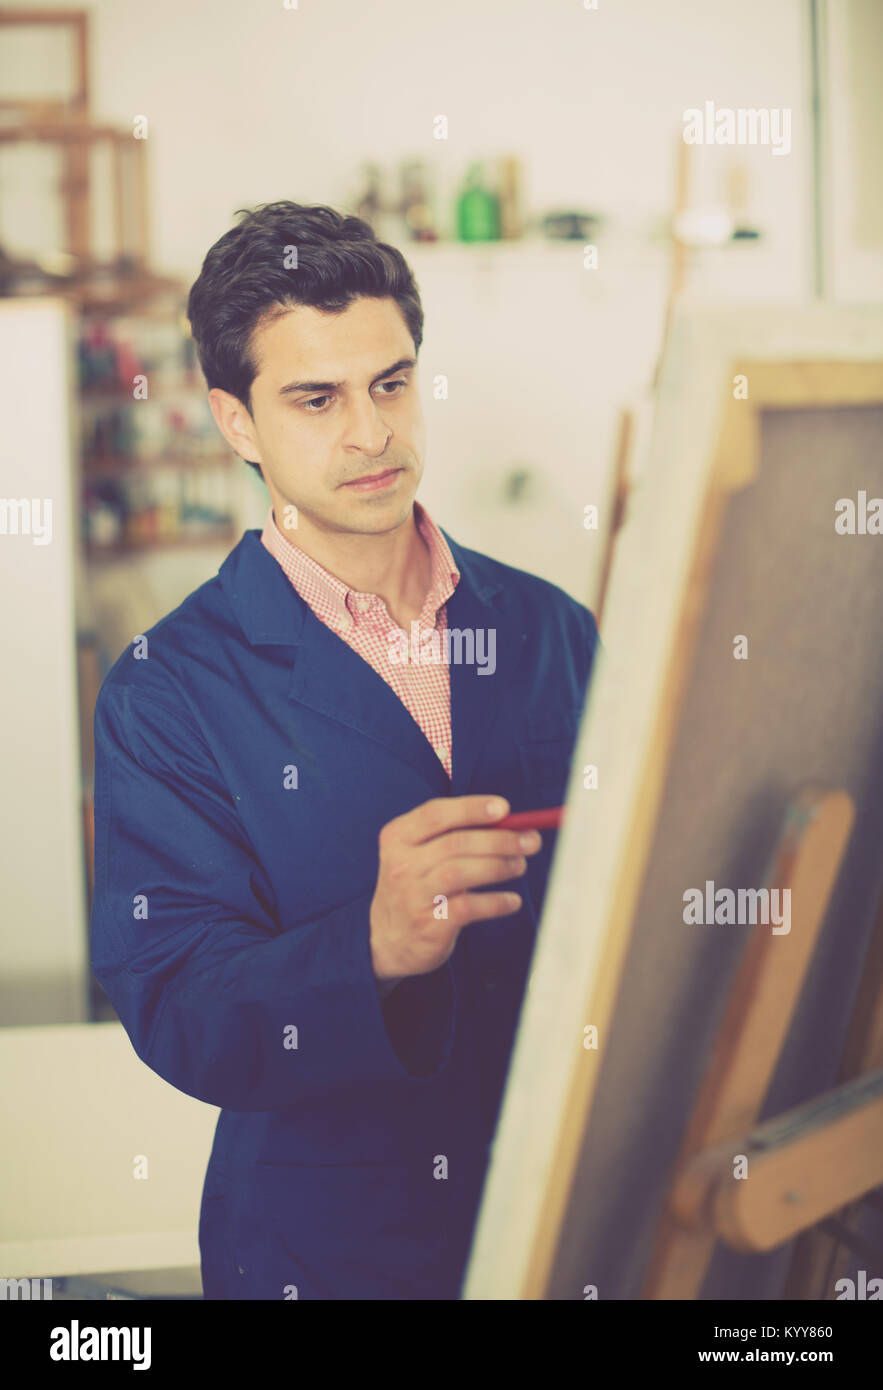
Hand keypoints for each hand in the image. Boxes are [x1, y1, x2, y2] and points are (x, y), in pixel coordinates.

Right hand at [369, 795, 541, 982]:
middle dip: (500, 839)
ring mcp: (413, 895)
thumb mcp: (420, 854)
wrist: (386, 939)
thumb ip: (455, 834)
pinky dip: (496, 902)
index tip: (504, 808)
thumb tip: (509, 821)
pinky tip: (511, 901)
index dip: (472, 808)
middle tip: (530, 841)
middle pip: (456, 843)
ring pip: (461, 872)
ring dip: (499, 866)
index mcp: (398, 837)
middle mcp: (402, 864)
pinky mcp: (428, 924)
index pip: (436, 814)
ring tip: (520, 865)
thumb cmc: (416, 886)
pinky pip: (469, 907)